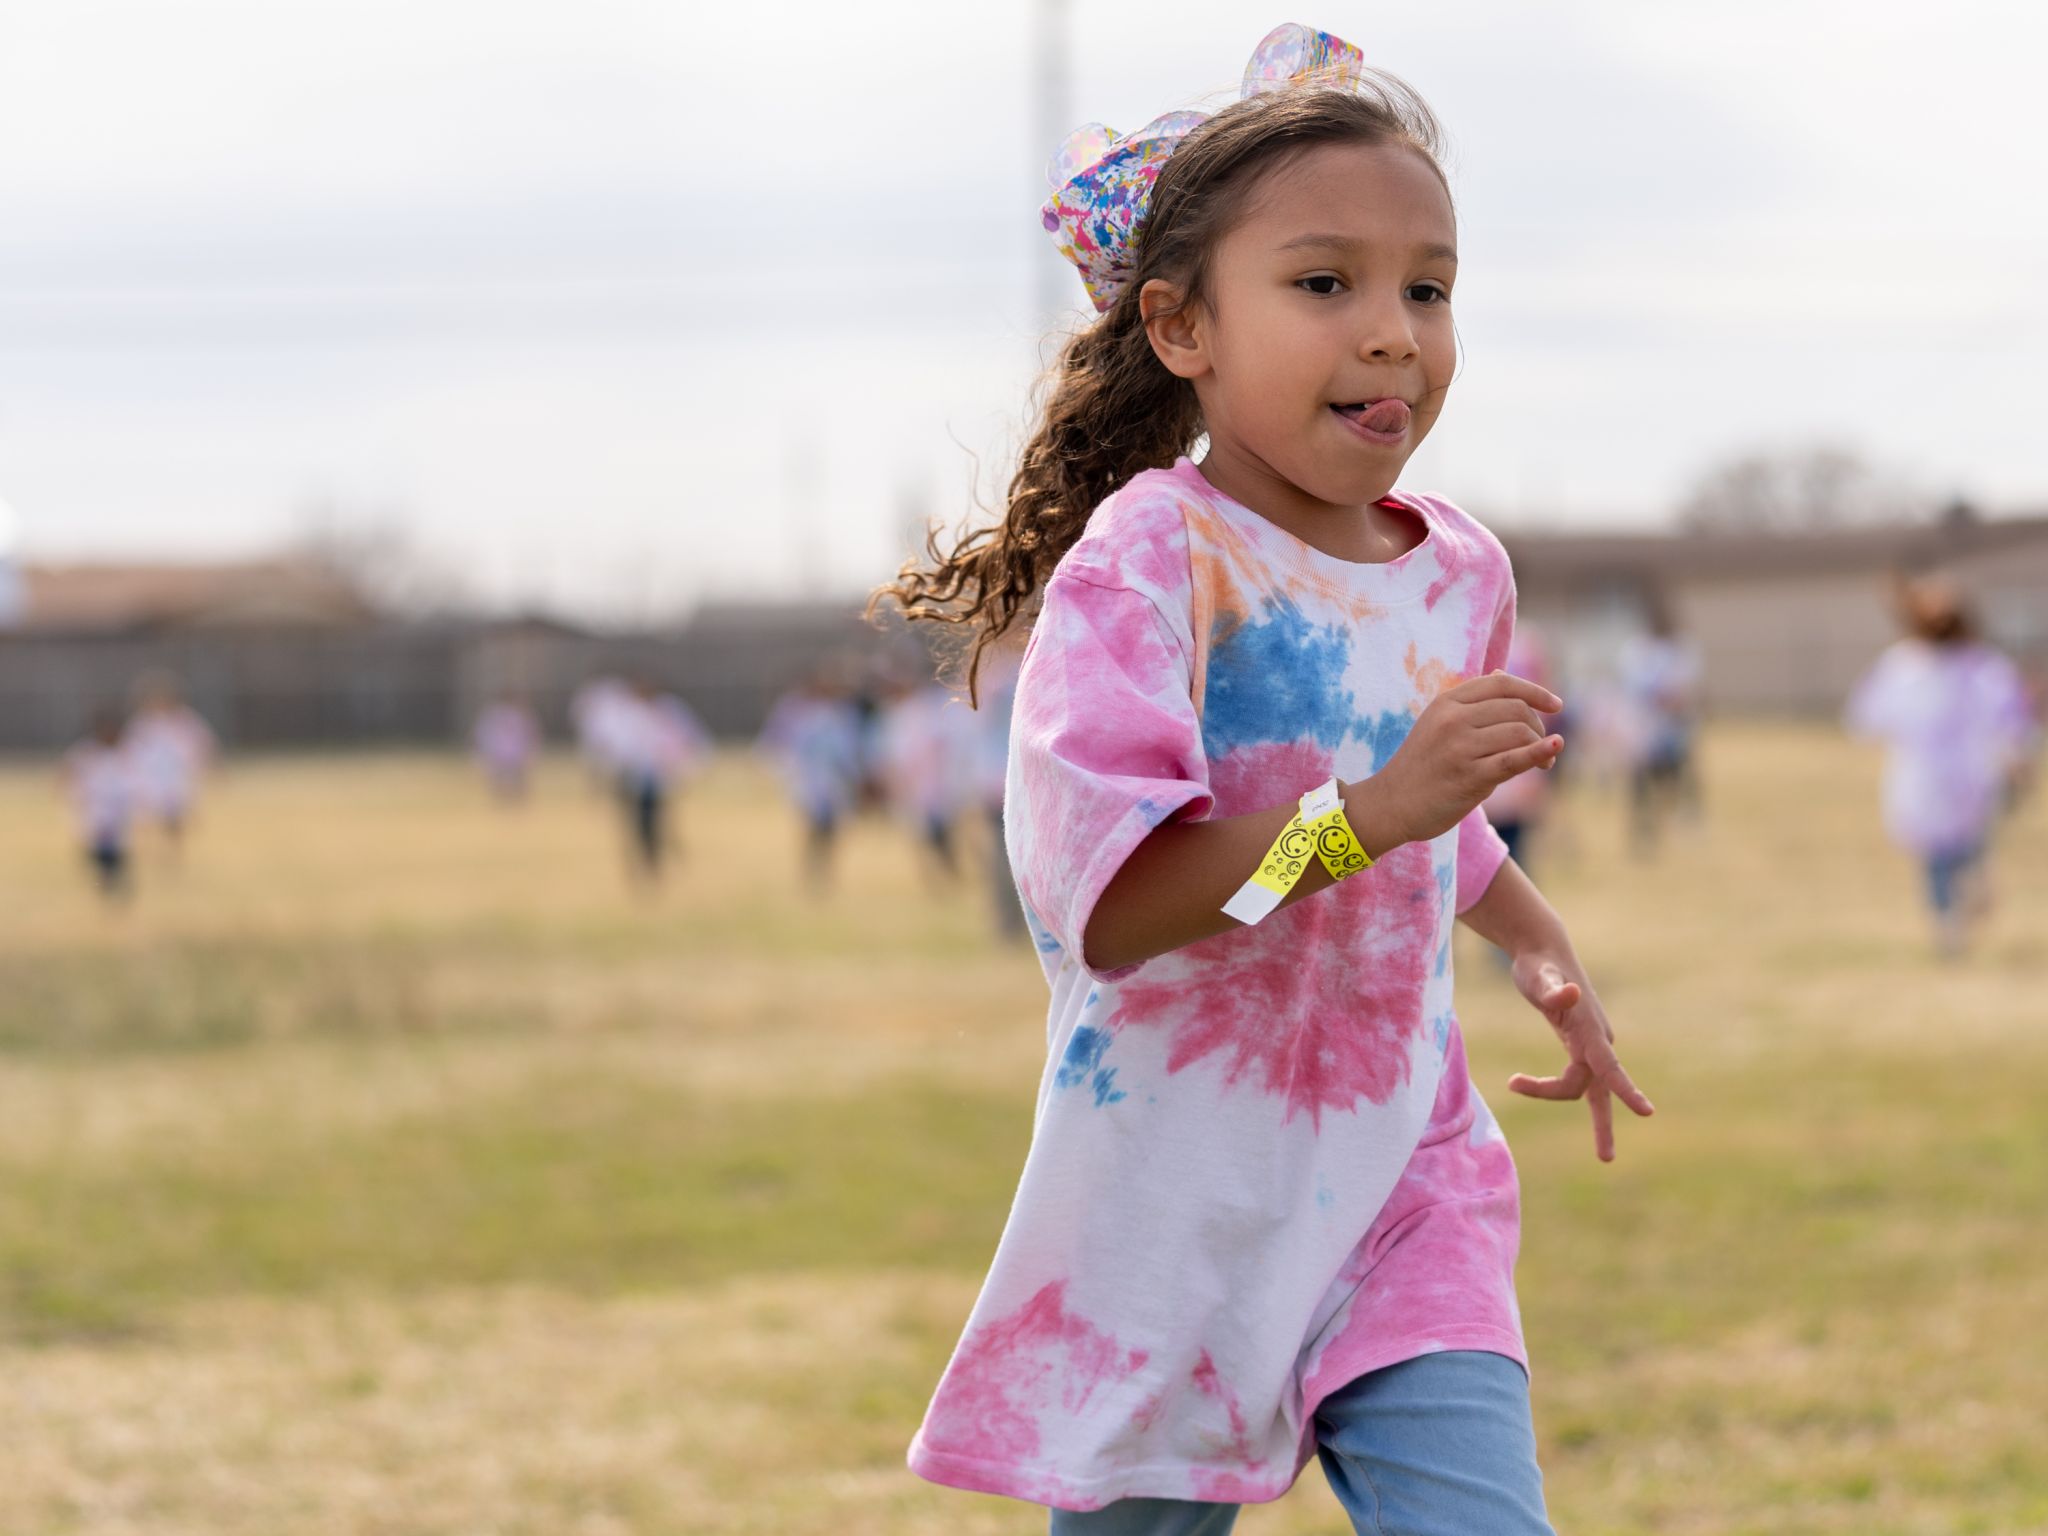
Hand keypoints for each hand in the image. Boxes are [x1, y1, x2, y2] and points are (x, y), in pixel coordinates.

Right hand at [1371, 671, 1563, 846]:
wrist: (1391, 804)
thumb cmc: (1420, 765)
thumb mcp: (1437, 723)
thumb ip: (1470, 702)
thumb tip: (1502, 674)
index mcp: (1446, 702)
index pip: (1502, 684)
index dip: (1534, 691)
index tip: (1555, 705)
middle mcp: (1453, 719)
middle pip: (1516, 709)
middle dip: (1538, 726)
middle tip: (1542, 747)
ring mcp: (1460, 748)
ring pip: (1520, 732)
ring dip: (1540, 747)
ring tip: (1544, 764)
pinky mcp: (1470, 777)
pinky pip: (1514, 760)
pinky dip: (1540, 753)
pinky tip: (1554, 752)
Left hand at [1506, 953, 1654, 1162]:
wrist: (1544, 951)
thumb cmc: (1539, 964)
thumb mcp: (1538, 976)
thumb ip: (1551, 988)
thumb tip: (1568, 993)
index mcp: (1590, 1030)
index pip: (1609, 1067)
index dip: (1626, 1090)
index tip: (1647, 1113)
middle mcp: (1596, 1041)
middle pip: (1598, 1090)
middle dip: (1602, 1124)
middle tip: (1605, 1159)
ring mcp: (1589, 1045)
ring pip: (1582, 1087)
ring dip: (1549, 1091)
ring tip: (1513, 1081)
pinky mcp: (1578, 1045)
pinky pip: (1574, 1077)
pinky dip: (1552, 1086)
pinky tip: (1525, 1083)